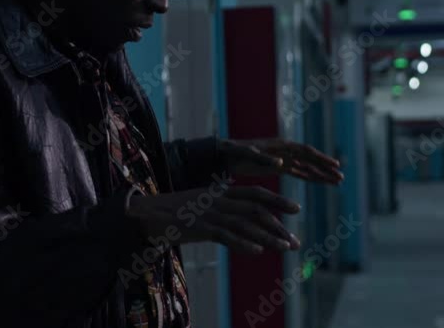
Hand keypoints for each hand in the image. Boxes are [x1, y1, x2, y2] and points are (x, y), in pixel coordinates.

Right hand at [125, 184, 301, 253]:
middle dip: (279, 225)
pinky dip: (242, 243)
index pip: (255, 194)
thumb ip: (220, 202)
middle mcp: (219, 200)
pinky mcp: (200, 227)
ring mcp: (210, 213)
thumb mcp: (202, 201)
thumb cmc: (175, 210)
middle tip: (296, 240)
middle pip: (256, 209)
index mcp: (221, 192)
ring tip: (285, 248)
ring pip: (246, 224)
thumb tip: (237, 207)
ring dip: (268, 237)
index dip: (277, 200)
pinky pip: (226, 235)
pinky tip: (257, 251)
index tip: (296, 209)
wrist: (147, 214)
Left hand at [220, 138, 343, 184]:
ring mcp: (283, 159)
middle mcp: (285, 151)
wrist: (225, 154)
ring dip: (321, 174)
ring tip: (337, 182)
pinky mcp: (279, 167)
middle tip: (341, 178)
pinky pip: (299, 173)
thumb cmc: (235, 152)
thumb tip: (282, 164)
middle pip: (310, 159)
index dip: (320, 159)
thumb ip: (263, 158)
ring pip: (307, 167)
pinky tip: (321, 182)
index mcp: (280, 146)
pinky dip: (310, 178)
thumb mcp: (247, 155)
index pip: (305, 152)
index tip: (334, 166)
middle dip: (326, 168)